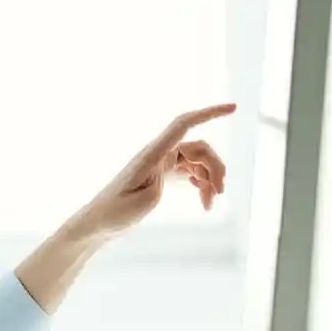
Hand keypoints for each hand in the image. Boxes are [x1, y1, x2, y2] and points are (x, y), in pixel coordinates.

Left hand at [76, 103, 236, 237]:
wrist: (97, 223)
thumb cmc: (116, 212)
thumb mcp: (145, 200)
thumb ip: (165, 179)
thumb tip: (181, 169)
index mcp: (152, 154)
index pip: (183, 124)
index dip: (209, 113)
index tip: (234, 108)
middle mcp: (157, 154)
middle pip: (199, 148)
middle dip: (216, 167)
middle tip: (220, 193)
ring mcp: (160, 164)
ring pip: (197, 161)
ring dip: (210, 180)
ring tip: (211, 204)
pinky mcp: (161, 175)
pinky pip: (190, 171)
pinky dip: (201, 184)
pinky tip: (205, 200)